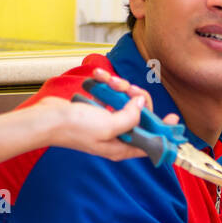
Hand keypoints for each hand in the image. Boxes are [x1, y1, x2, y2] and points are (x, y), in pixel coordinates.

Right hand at [39, 66, 178, 159]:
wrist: (47, 119)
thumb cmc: (75, 129)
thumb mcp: (110, 127)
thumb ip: (132, 117)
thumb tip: (142, 104)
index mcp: (123, 147)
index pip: (152, 141)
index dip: (165, 131)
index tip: (174, 118)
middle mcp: (118, 135)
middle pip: (142, 115)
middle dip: (137, 98)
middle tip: (127, 89)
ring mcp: (108, 121)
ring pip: (126, 100)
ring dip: (120, 86)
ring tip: (108, 80)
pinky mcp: (98, 109)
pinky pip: (110, 94)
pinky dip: (106, 83)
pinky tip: (99, 75)